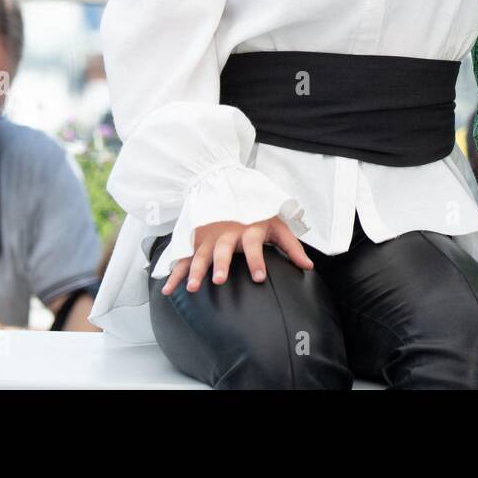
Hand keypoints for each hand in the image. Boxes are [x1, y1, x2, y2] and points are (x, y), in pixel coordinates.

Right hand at [161, 217, 313, 294]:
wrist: (227, 186)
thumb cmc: (257, 213)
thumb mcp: (277, 224)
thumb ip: (292, 246)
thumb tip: (308, 267)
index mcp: (249, 228)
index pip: (254, 245)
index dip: (257, 260)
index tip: (260, 277)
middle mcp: (228, 232)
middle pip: (223, 250)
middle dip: (221, 265)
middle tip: (219, 281)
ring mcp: (210, 237)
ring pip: (201, 255)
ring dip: (196, 271)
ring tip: (192, 288)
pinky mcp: (197, 241)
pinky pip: (184, 259)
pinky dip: (175, 274)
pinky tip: (169, 290)